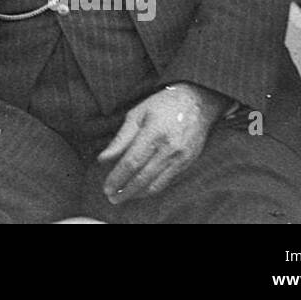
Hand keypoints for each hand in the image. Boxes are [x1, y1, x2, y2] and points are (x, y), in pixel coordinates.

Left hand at [95, 83, 228, 204]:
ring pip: (156, 184)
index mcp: (153, 133)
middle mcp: (169, 148)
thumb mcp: (137, 114)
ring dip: (138, 194)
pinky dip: (152, 189)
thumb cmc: (162, 104)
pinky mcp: (188, 163)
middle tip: (112, 198)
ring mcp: (181, 157)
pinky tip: (141, 191)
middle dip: (125, 191)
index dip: (117, 177)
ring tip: (123, 197)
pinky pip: (168, 181)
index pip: (131, 162)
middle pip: (143, 177)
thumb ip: (121, 139)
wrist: (197, 101)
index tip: (106, 187)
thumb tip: (103, 159)